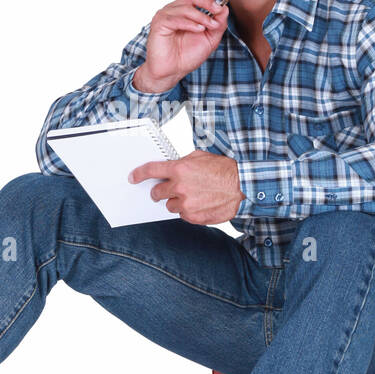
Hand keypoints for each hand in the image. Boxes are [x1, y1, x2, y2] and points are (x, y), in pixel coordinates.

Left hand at [128, 149, 244, 224]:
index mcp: (179, 169)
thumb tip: (170, 169)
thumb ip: (182, 163)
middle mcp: (179, 187)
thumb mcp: (200, 157)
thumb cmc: (223, 170)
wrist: (242, 186)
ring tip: (193, 196)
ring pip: (170, 206)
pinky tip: (201, 203)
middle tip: (167, 190)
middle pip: (157, 193)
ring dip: (176, 202)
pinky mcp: (193, 217)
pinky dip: (188, 210)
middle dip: (159, 191)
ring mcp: (186, 204)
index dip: (138, 174)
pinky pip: (183, 215)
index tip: (133, 178)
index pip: (151, 170)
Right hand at [133, 0, 228, 92]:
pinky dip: (189, 23)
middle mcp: (175, 9)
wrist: (171, 72)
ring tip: (209, 26)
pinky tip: (198, 29)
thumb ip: (218, 24)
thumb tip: (225, 8)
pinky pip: (176, 18)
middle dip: (208, 2)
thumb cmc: (187, 56)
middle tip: (219, 11)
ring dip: (201, 16)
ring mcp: (165, 15)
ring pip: (186, 8)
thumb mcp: (209, 39)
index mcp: (186, 11)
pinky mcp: (159, 24)